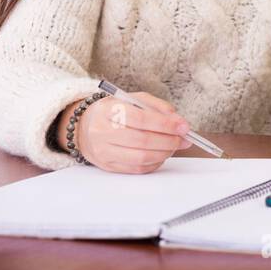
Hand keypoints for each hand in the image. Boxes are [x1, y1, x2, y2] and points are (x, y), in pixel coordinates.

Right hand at [63, 91, 191, 173]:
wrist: (86, 127)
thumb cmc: (115, 111)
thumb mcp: (134, 100)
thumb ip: (157, 107)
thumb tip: (178, 121)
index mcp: (110, 110)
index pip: (142, 119)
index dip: (166, 124)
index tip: (184, 127)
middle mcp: (104, 132)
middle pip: (143, 141)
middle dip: (170, 141)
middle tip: (184, 139)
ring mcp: (104, 152)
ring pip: (141, 158)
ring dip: (164, 153)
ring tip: (174, 146)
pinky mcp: (108, 166)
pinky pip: (137, 169)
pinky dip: (155, 163)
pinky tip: (161, 154)